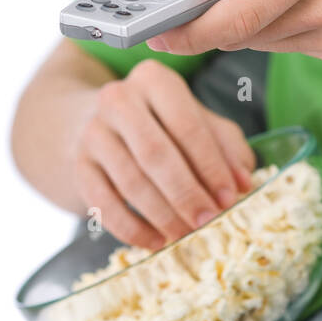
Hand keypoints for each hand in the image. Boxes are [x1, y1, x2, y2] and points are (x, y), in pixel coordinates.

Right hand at [72, 58, 256, 250]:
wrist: (101, 124)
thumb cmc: (162, 124)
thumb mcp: (197, 121)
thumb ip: (226, 145)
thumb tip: (243, 182)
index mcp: (154, 79)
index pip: (186, 125)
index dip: (210, 165)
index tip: (231, 197)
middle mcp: (118, 99)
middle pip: (155, 153)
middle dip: (186, 192)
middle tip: (209, 221)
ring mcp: (93, 131)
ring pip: (130, 180)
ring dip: (162, 214)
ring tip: (186, 235)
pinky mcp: (78, 165)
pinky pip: (103, 203)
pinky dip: (132, 228)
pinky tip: (156, 241)